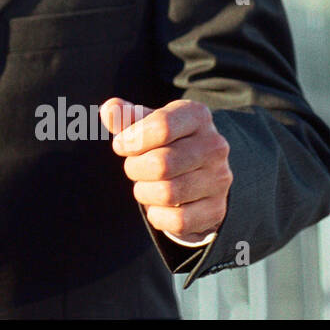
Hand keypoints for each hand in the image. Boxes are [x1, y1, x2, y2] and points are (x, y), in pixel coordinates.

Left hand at [100, 97, 231, 244]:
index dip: (132, 139)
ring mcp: (219, 179)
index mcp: (197, 116)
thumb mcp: (146, 124)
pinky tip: (158, 204)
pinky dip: (157, 215)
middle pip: (161, 163)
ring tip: (146, 184)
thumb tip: (110, 109)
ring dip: (144, 192)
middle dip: (135, 168)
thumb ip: (126, 117)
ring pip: (167, 193)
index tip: (121, 145)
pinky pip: (177, 220)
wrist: (198, 172)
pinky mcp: (216, 210)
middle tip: (134, 167)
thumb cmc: (164, 142)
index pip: (161, 126)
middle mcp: (214, 146)